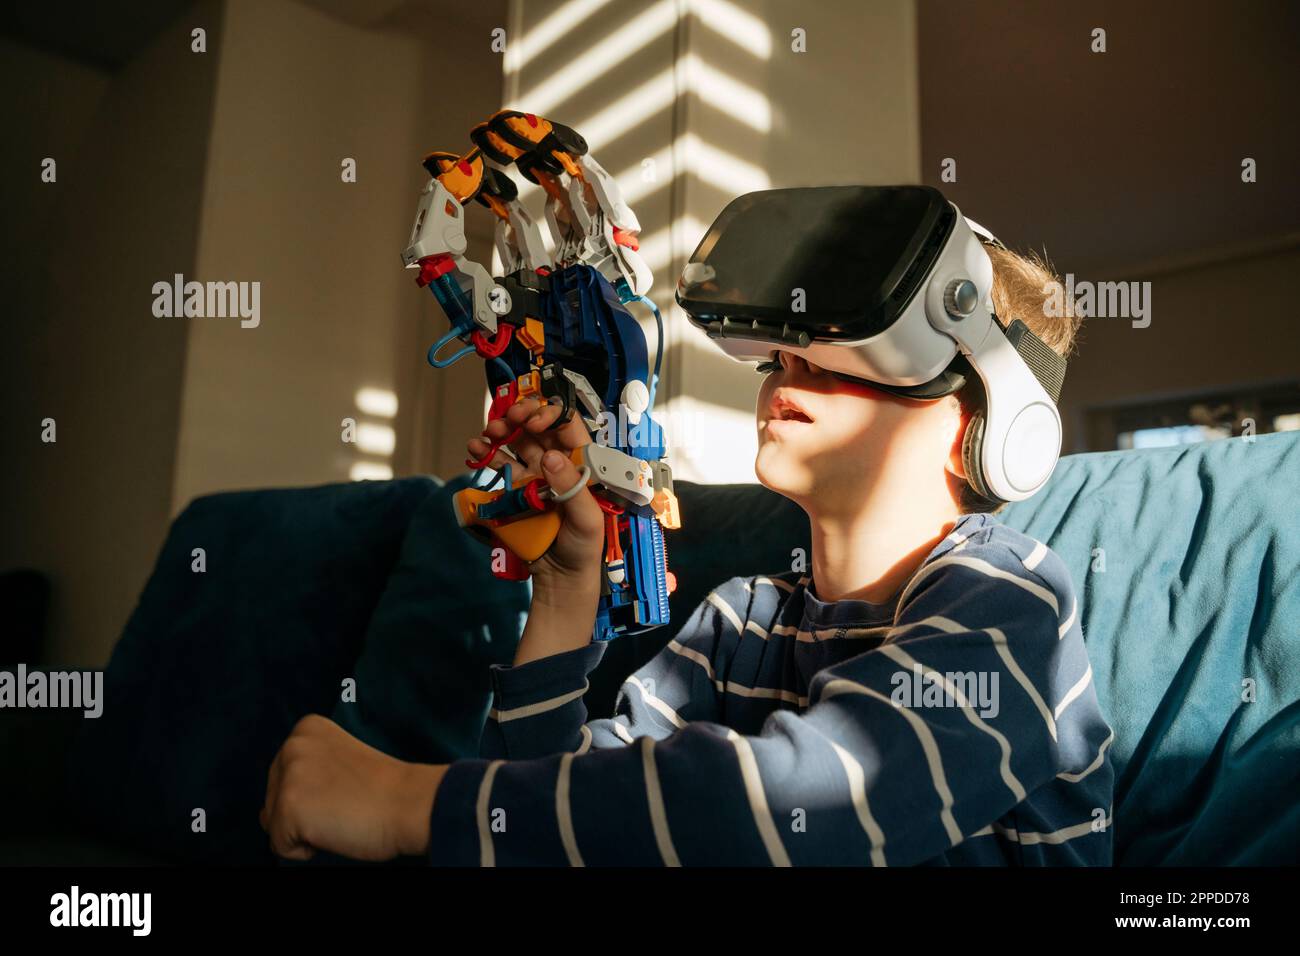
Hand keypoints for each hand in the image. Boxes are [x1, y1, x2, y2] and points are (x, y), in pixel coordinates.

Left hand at [260, 714, 443, 861]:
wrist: (410, 803)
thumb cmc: (384, 790)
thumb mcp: (338, 763)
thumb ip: (304, 774)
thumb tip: (263, 814)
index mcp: (307, 729)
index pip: (283, 777)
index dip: (313, 795)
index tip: (345, 789)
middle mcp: (292, 746)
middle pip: (273, 800)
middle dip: (304, 812)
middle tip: (345, 804)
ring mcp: (288, 776)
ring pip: (274, 824)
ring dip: (305, 830)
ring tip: (340, 814)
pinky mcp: (287, 808)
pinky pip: (280, 847)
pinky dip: (305, 850)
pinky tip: (335, 829)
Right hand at [468, 397, 604, 590]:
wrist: (559, 576)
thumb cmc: (583, 547)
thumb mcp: (587, 520)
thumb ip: (572, 488)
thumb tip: (551, 457)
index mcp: (579, 464)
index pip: (567, 427)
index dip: (550, 415)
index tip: (532, 421)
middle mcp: (557, 463)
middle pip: (538, 427)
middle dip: (521, 416)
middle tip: (507, 419)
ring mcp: (534, 474)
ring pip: (517, 441)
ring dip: (502, 429)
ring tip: (488, 432)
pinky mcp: (515, 489)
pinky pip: (500, 463)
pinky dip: (486, 452)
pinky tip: (476, 447)